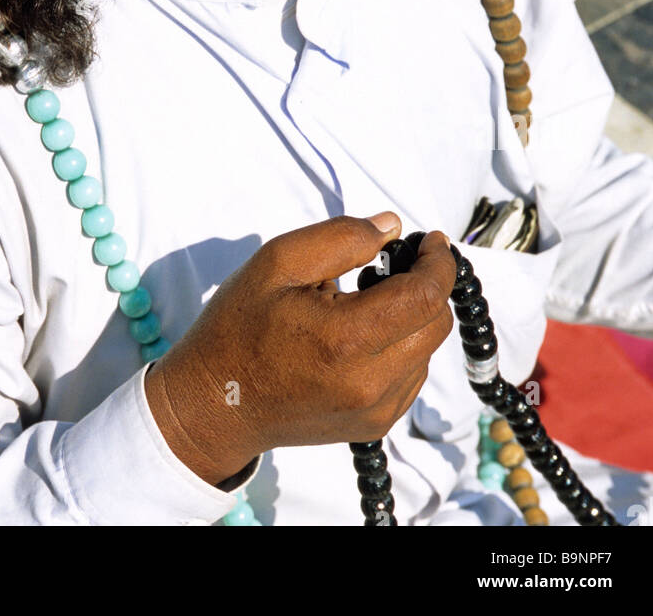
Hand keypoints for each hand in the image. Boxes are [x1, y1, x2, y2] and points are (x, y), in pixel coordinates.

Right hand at [144, 213, 455, 484]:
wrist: (213, 404)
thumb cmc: (238, 327)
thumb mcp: (278, 260)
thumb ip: (342, 237)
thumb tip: (392, 228)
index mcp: (346, 339)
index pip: (426, 296)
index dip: (438, 262)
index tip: (430, 241)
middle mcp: (370, 383)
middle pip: (436, 323)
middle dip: (427, 285)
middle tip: (396, 262)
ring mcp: (375, 410)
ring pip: (426, 350)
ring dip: (412, 316)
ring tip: (367, 298)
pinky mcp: (373, 425)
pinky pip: (410, 376)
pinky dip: (401, 345)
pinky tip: (362, 332)